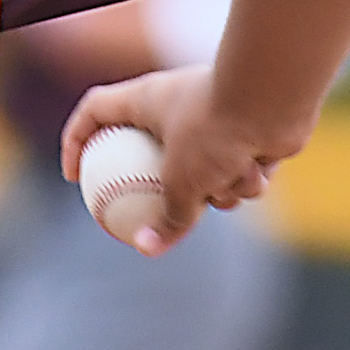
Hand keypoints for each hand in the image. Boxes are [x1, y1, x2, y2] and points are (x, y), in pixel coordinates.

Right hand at [61, 65, 298, 255]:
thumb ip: (167, 218)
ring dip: (219, 189)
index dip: (75, 143)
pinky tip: (257, 166)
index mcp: (142, 101)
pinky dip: (246, 179)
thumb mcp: (183, 181)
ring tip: (231, 175)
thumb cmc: (214, 129)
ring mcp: (211, 121)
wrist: (275, 99)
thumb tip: (146, 250)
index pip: (92, 114)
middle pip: (151, 154)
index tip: (74, 179)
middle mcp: (174, 108)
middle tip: (159, 215)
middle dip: (167, 189)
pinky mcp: (245, 136)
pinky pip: (236, 173)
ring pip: (204, 174)